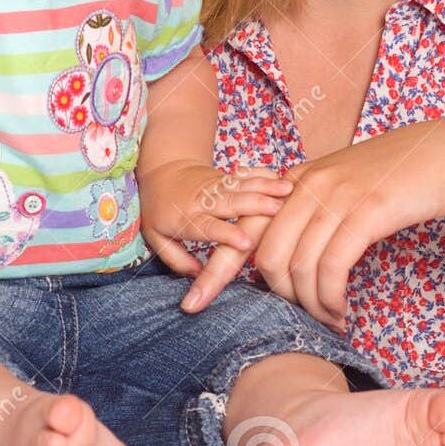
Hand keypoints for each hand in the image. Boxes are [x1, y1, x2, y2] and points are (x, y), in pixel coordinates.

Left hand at [138, 161, 288, 277]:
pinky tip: (281, 175)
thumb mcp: (157, 238)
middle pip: (230, 202)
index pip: (207, 227)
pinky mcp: (228, 177)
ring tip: (287, 189)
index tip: (246, 242)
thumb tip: (198, 276)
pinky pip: (248, 174)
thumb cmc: (160, 210)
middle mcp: (203, 200)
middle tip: (277, 209)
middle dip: (254, 205)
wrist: (164, 170)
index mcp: (185, 217)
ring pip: (242, 185)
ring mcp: (218, 186)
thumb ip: (177, 260)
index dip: (226, 233)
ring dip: (265, 187)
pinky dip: (264, 175)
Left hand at [183, 120, 444, 327]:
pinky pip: (330, 268)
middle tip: (296, 321)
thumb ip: (313, 210)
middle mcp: (307, 185)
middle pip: (262, 255)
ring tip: (329, 321)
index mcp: (297, 180)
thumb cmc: (399, 177)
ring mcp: (334, 197)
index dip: (215, 268)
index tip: (195, 302)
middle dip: (273, 299)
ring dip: (310, 306)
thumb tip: (288, 254)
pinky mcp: (364, 213)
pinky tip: (341, 313)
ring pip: (296, 267)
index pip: (242, 228)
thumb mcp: (345, 186)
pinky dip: (330, 300)